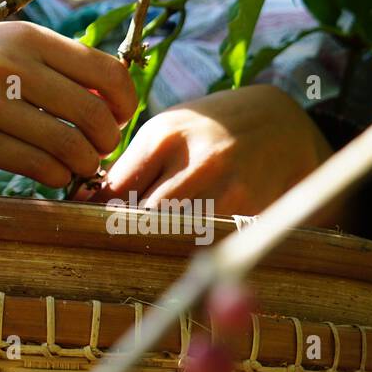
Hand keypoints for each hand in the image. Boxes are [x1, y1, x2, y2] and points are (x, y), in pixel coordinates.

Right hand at [0, 22, 138, 187]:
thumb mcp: (1, 43)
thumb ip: (50, 62)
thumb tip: (107, 96)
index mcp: (26, 37)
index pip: (106, 71)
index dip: (125, 102)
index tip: (118, 116)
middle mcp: (11, 66)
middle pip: (93, 114)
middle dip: (107, 139)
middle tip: (98, 147)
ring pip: (70, 146)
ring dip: (84, 163)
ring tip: (76, 164)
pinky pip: (37, 167)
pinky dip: (55, 175)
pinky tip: (49, 172)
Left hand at [92, 84, 348, 226]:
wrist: (283, 122)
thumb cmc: (210, 128)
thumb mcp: (168, 130)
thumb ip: (133, 166)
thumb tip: (87, 201)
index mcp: (166, 136)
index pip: (117, 190)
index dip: (100, 213)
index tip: (90, 223)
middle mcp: (198, 162)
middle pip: (144, 219)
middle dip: (127, 233)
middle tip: (117, 242)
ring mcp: (230, 190)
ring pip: (176, 237)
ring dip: (160, 244)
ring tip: (151, 244)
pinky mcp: (254, 214)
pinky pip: (211, 243)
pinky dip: (194, 249)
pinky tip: (187, 244)